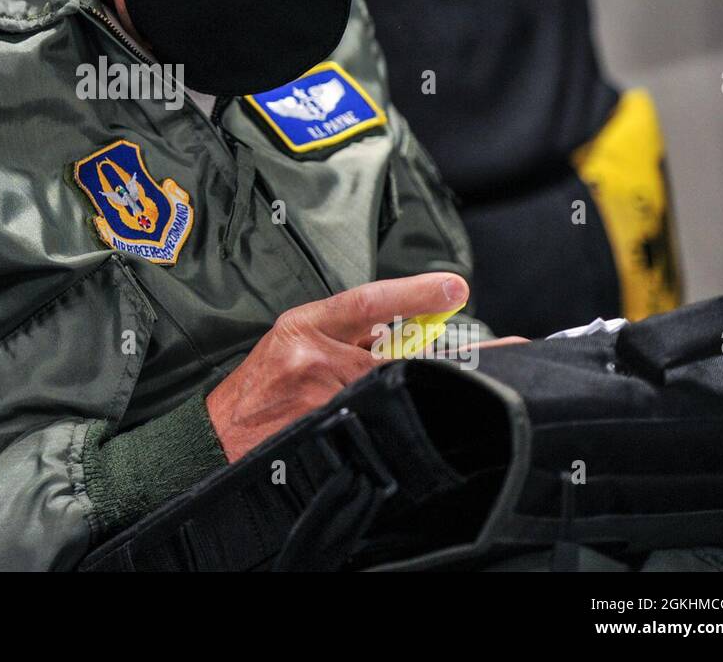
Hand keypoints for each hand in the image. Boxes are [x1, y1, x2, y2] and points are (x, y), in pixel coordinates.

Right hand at [205, 271, 468, 462]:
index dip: (414, 293)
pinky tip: (414, 422)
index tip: (456, 288)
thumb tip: (407, 328)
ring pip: (393, 390)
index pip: (368, 302)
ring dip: (424, 392)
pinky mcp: (328, 431)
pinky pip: (378, 421)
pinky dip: (400, 420)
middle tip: (504, 348)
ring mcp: (323, 398)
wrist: (219, 435)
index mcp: (306, 324)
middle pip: (398, 354)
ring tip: (447, 391)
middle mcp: (315, 357)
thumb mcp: (294, 339)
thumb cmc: (261, 385)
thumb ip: (346, 332)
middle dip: (448, 356)